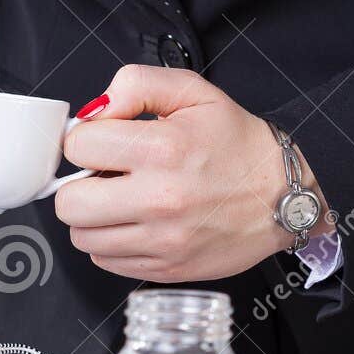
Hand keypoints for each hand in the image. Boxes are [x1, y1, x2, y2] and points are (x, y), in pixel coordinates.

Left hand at [56, 65, 329, 281]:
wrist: (285, 197)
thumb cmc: (240, 144)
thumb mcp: (195, 92)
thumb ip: (137, 85)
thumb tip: (94, 112)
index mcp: (163, 149)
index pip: (77, 147)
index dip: (86, 139)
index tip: (104, 142)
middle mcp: (159, 199)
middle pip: (68, 203)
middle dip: (79, 184)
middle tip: (105, 176)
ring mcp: (162, 241)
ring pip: (82, 237)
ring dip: (93, 217)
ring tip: (121, 200)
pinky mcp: (166, 268)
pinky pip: (106, 261)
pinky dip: (111, 242)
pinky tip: (135, 223)